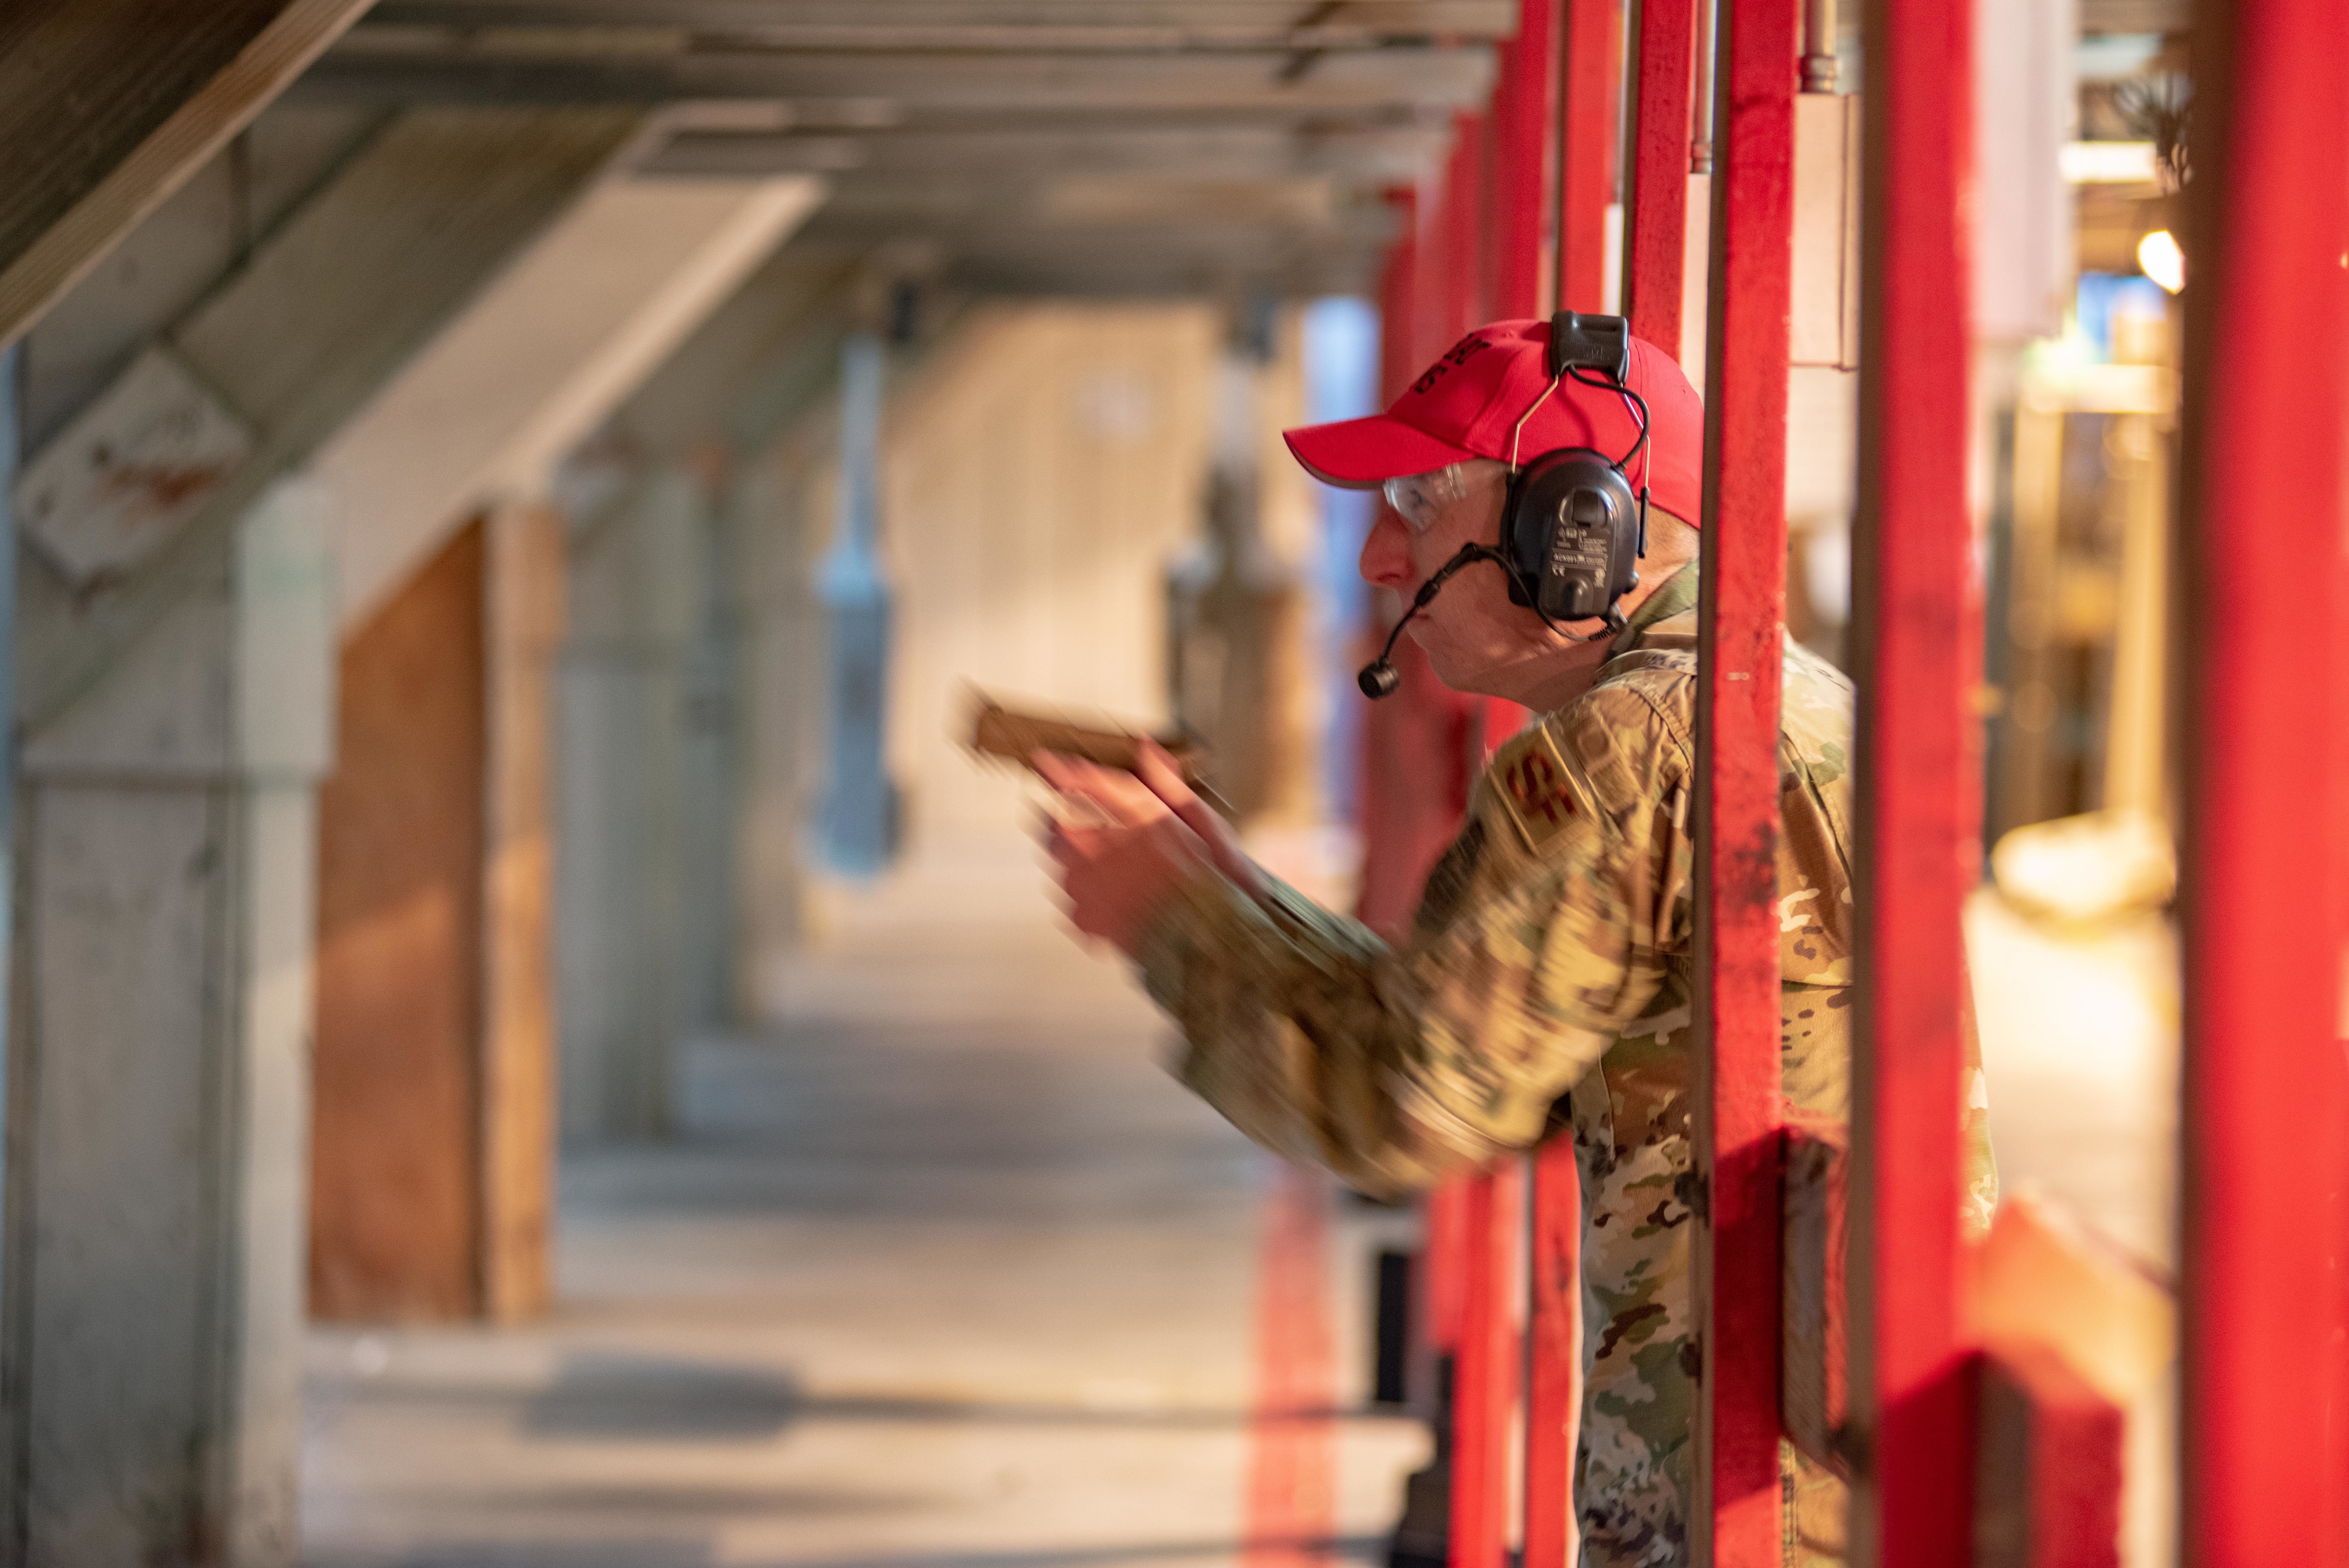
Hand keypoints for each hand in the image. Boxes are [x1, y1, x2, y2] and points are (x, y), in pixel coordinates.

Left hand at [1036, 740, 1261, 956]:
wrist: (1206, 941)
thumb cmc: (1211, 880)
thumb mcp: (1201, 821)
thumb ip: (1165, 783)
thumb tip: (1144, 746)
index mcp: (1125, 815)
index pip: (1076, 781)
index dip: (1059, 770)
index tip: (1047, 762)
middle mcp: (1095, 845)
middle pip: (1052, 818)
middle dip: (1063, 814)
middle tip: (1081, 819)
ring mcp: (1081, 884)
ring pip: (1055, 857)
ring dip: (1071, 854)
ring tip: (1109, 866)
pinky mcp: (1080, 916)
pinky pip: (1068, 895)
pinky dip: (1084, 892)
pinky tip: (1114, 896)